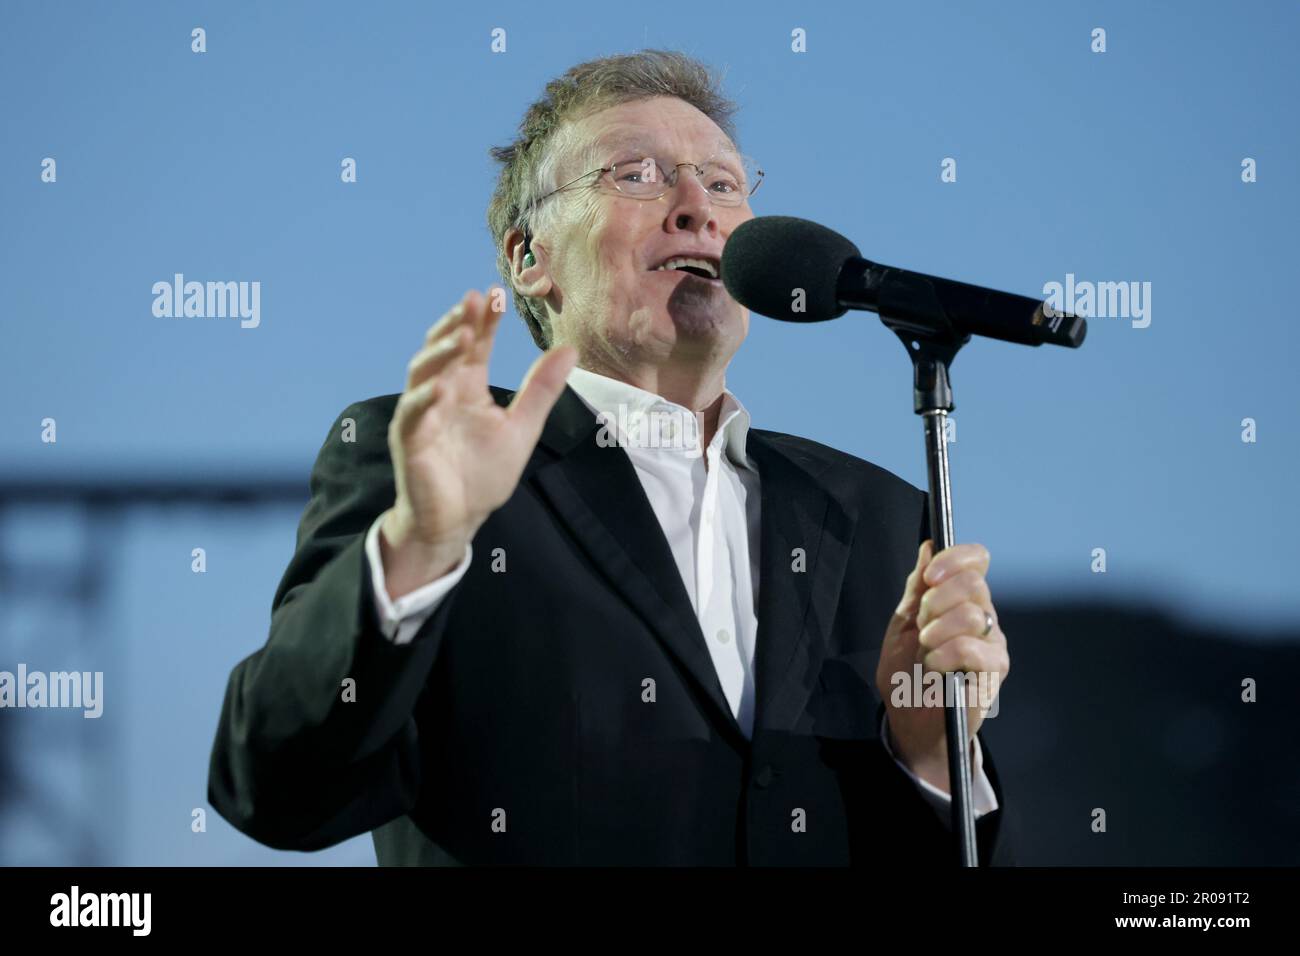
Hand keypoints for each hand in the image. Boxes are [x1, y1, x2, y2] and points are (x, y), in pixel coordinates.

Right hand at [381, 287, 575, 596]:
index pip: (475, 345)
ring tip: (462, 333)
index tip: (497, 294)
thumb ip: (540, 389)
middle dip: (458, 322)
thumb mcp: (521, 428)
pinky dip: (424, 399)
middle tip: (475, 300)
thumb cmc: (483, 475)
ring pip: (424, 373)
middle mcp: (441, 392)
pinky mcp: (409, 440)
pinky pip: (413, 414)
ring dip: (441, 352)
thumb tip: (569, 349)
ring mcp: (422, 414)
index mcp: (467, 386)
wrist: (457, 520)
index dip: (484, 320)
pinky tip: (441, 388)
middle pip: (445, 348)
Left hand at [874, 540, 1009, 792]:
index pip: (976, 560)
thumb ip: (916, 587)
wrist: (909, 720)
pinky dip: (946, 655)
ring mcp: (993, 643)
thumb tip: (928, 546)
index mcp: (962, 599)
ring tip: (926, 652)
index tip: (929, 578)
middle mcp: (984, 615)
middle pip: (974, 583)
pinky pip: (974, 649)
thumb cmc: (906, 672)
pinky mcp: (995, 670)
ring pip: (974, 614)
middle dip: (936, 601)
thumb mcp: (902, 624)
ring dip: (937, 632)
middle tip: (921, 627)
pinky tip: (935, 667)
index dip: (954, 560)